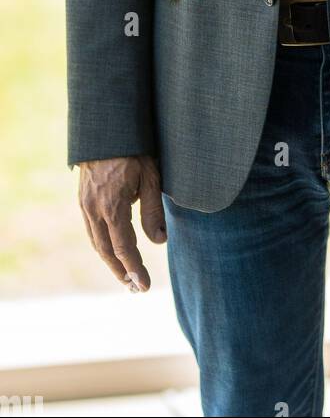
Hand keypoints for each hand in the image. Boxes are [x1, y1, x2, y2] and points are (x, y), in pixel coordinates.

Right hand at [77, 155, 166, 292]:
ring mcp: (85, 205)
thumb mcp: (150, 177)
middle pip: (106, 251)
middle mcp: (94, 210)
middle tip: (134, 289)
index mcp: (112, 206)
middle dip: (121, 272)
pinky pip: (91, 230)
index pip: (123, 248)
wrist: (105, 129)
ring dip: (110, 262)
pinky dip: (102, 246)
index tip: (143, 286)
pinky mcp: (83, 199)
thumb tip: (159, 242)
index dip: (134, 269)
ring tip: (125, 276)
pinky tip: (112, 251)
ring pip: (96, 242)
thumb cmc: (134, 149)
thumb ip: (153, 211)